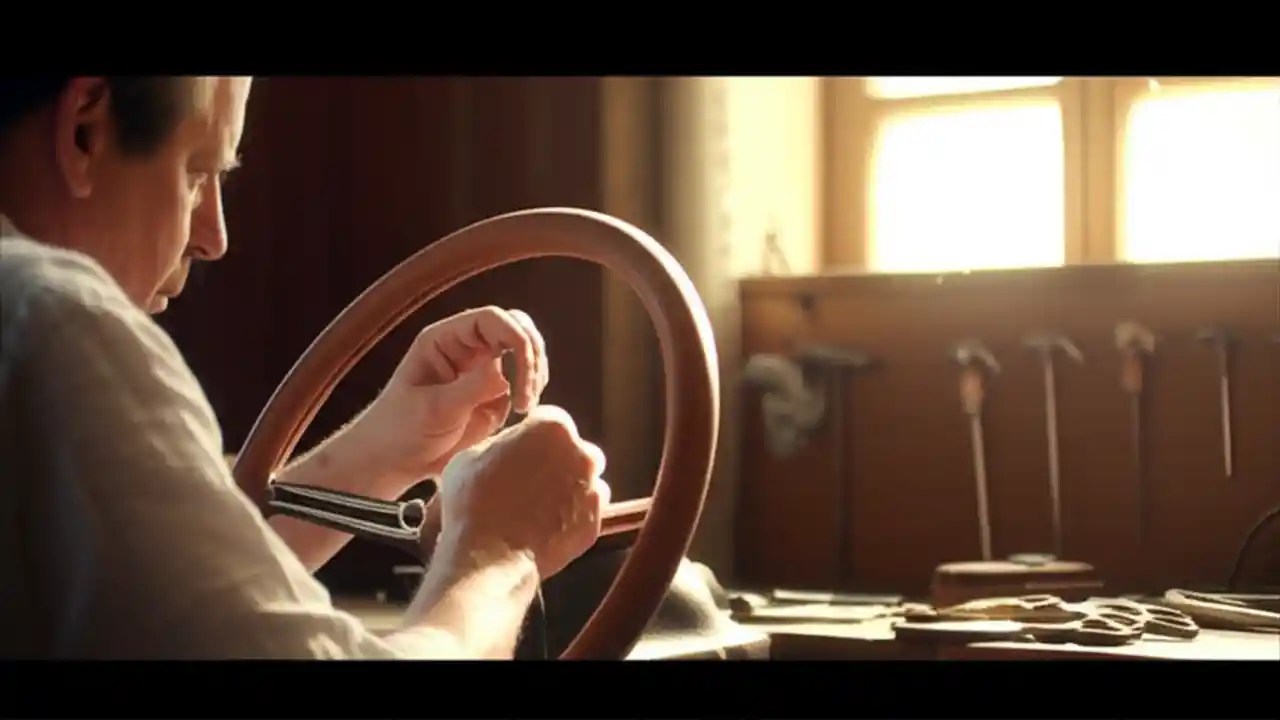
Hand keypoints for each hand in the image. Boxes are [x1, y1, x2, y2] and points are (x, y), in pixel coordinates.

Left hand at [341, 306, 549, 491]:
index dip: (515, 338)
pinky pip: (524, 385)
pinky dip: (531, 395)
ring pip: (527, 355)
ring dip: (535, 377)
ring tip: (525, 408)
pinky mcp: (494, 396)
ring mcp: (484, 371)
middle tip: (528, 394)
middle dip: (531, 357)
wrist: (395, 462)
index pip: (492, 319)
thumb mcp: (434, 409)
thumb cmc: (401, 429)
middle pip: (517, 330)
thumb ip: (470, 388)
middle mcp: (469, 348)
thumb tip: (505, 374)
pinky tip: (522, 415)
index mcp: (446, 340)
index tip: (521, 375)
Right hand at [435, 404, 609, 579]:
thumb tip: (510, 449)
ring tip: (536, 508)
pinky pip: (585, 513)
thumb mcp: (472, 455)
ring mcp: (593, 490)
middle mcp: (582, 454)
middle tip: (528, 481)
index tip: (520, 452)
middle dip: (556, 461)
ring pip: (584, 482)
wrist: (488, 557)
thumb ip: (502, 444)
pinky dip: (571, 518)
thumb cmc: (473, 501)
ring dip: (567, 489)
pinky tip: (545, 527)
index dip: (532, 436)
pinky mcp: (595, 523)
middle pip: (574, 450)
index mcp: (553, 427)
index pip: (549, 421)